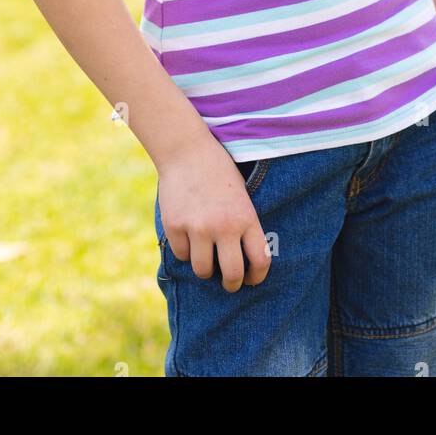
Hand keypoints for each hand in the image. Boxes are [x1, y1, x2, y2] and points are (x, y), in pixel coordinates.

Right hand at [157, 139, 272, 291]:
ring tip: (206, 259)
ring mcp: (197, 227)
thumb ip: (243, 225)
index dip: (257, 276)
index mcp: (246, 217)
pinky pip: (182, 255)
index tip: (251, 279)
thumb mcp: (242, 194)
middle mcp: (223, 226)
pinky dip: (186, 251)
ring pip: (203, 270)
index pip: (260, 261)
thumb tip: (245, 262)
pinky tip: (188, 237)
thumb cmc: (219, 172)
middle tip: (229, 283)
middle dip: (232, 284)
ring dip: (206, 269)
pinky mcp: (175, 226)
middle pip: (232, 275)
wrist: (187, 150)